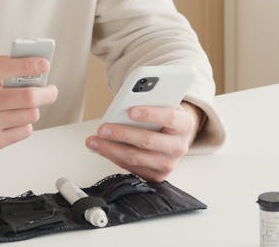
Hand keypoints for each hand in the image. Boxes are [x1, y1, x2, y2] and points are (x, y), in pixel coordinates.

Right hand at [0, 56, 57, 161]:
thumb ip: (0, 64)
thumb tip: (31, 63)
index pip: (9, 67)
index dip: (31, 65)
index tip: (45, 64)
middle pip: (29, 97)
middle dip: (47, 93)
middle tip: (50, 90)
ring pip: (30, 115)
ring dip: (33, 108)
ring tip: (25, 105)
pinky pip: (24, 131)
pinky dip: (25, 123)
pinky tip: (14, 118)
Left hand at [86, 102, 202, 181]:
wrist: (175, 136)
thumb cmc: (164, 117)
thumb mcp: (163, 105)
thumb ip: (150, 102)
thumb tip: (124, 106)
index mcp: (185, 124)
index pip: (169, 117)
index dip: (150, 114)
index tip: (130, 110)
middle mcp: (179, 146)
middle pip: (148, 141)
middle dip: (122, 134)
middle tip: (103, 128)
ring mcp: (169, 164)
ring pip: (136, 158)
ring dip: (111, 149)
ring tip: (94, 141)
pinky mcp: (157, 176)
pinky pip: (131, 168)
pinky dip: (114, 157)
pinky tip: (102, 149)